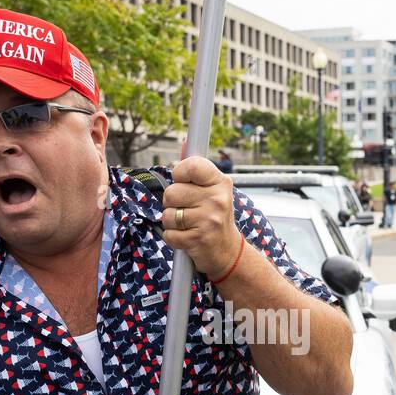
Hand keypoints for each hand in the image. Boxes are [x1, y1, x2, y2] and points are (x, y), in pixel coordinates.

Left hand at [160, 155, 242, 277]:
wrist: (228, 252)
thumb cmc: (214, 218)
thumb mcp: (212, 191)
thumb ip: (196, 169)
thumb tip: (186, 142)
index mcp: (220, 183)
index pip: (191, 166)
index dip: (179, 173)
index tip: (183, 182)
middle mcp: (217, 199)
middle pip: (171, 193)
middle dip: (172, 203)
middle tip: (187, 210)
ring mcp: (209, 220)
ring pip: (167, 215)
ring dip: (172, 222)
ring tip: (188, 225)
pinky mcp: (198, 239)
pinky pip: (168, 234)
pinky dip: (173, 238)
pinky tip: (187, 238)